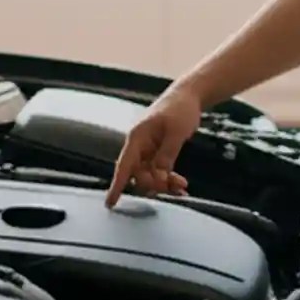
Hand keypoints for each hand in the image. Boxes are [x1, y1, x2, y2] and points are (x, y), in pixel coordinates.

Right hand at [104, 86, 200, 206]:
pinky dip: (169, 179)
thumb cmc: (180, 108)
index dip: (117, 185)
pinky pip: (160, 171)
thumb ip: (167, 154)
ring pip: (150, 175)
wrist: (189, 96)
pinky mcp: (159, 152)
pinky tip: (180, 186)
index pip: (124, 165)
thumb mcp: (176, 131)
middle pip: (139, 174)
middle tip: (174, 186)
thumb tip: (159, 175)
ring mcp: (149, 149)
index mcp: (138, 137)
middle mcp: (140, 145)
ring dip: (164, 184)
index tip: (110, 203)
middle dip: (154, 184)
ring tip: (182, 187)